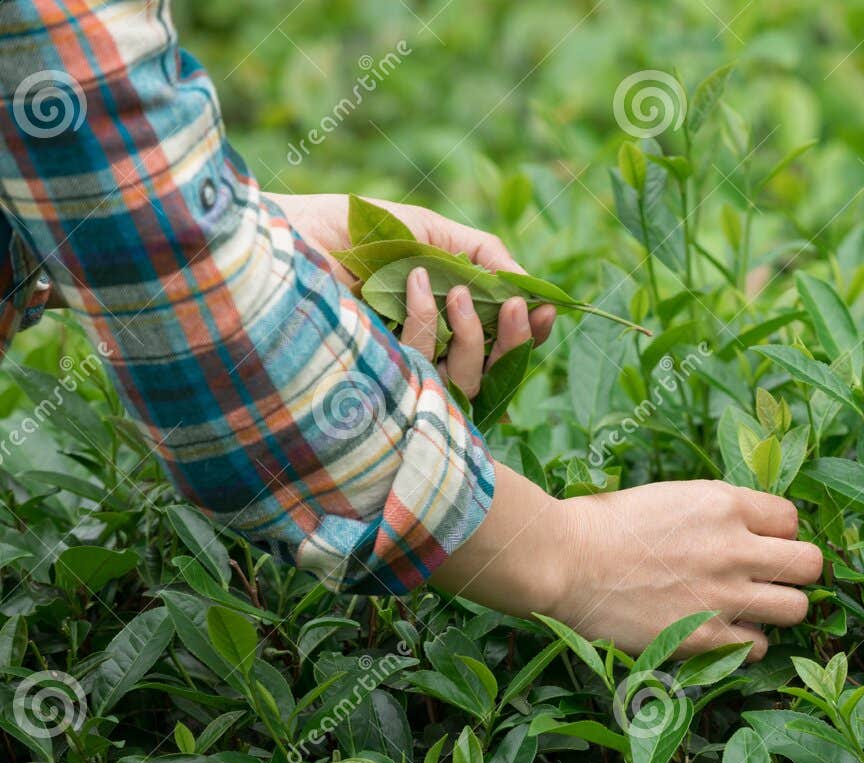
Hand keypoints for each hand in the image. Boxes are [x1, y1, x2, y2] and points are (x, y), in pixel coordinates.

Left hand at [272, 192, 555, 397]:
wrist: (268, 239)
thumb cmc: (333, 231)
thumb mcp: (416, 230)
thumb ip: (472, 250)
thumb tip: (522, 279)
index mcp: (432, 327)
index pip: (493, 349)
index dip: (525, 335)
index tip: (548, 310)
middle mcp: (416, 360)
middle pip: (490, 375)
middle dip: (516, 343)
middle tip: (526, 311)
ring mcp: (394, 377)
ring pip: (464, 382)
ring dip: (476, 335)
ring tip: (463, 291)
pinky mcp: (370, 385)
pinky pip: (423, 371)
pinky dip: (428, 322)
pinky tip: (409, 281)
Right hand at [429, 471, 823, 661]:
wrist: (565, 561)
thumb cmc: (603, 526)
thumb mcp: (671, 497)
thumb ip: (716, 513)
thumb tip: (745, 531)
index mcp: (725, 504)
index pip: (791, 519)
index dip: (778, 535)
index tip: (758, 546)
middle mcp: (736, 548)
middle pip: (810, 565)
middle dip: (794, 573)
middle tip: (768, 580)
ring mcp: (725, 595)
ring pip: (796, 609)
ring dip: (777, 610)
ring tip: (748, 610)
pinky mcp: (707, 637)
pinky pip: (759, 647)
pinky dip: (746, 642)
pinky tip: (720, 632)